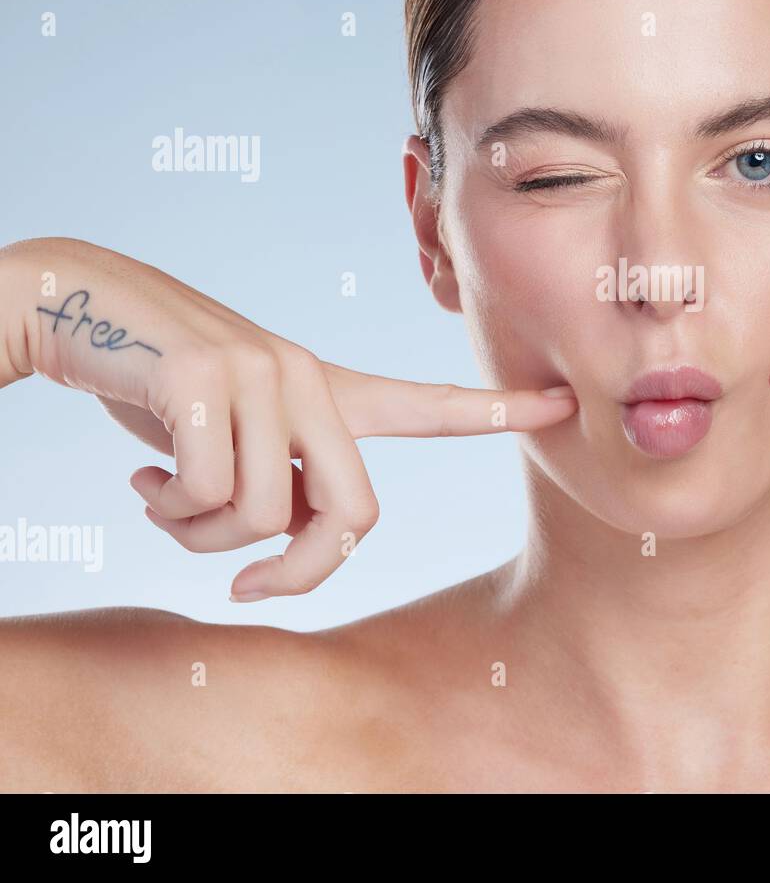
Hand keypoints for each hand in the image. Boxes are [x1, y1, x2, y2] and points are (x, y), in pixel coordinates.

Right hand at [3, 238, 576, 599]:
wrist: (79, 306)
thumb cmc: (164, 387)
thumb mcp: (235, 441)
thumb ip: (278, 487)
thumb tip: (279, 559)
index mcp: (328, 390)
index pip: (428, 404)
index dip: (497, 410)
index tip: (565, 405)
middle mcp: (310, 379)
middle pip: (356, 518)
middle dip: (299, 574)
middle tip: (246, 589)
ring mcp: (264, 374)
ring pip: (268, 518)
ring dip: (203, 536)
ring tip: (163, 493)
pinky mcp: (209, 378)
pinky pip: (208, 495)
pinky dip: (167, 508)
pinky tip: (141, 469)